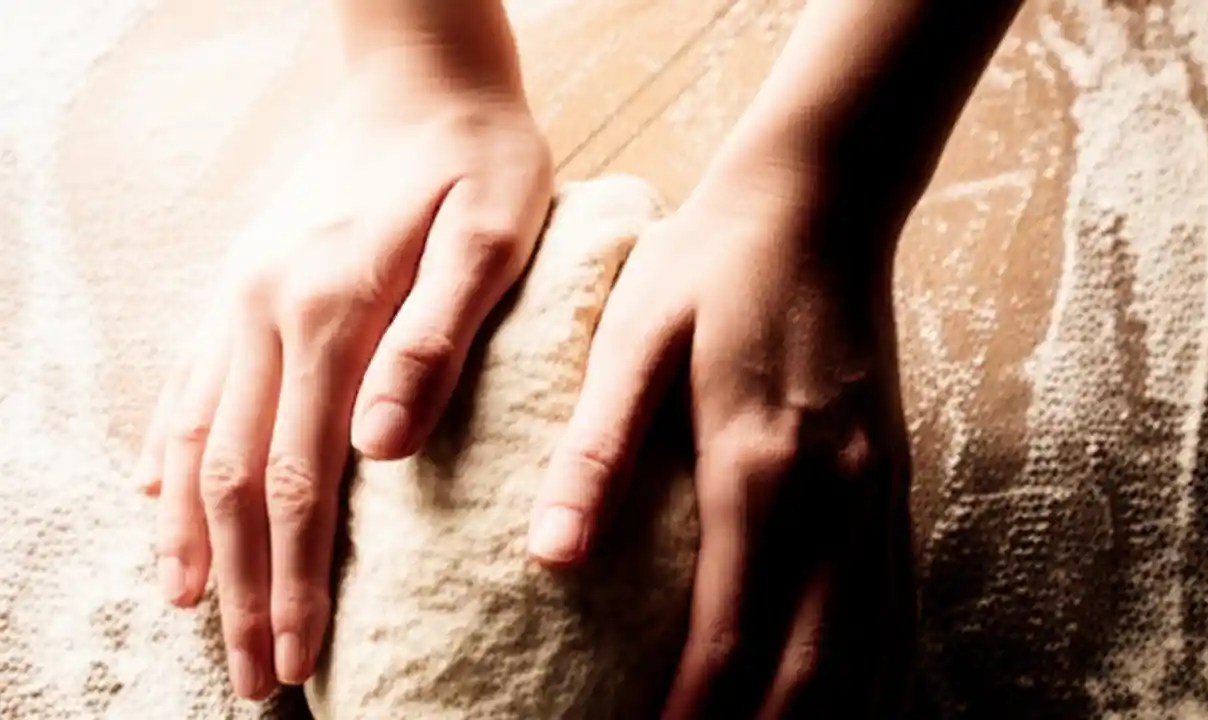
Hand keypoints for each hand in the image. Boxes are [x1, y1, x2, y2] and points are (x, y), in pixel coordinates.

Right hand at [136, 69, 551, 697]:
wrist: (421, 76)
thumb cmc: (476, 158)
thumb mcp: (492, 236)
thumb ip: (437, 338)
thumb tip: (385, 450)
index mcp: (329, 306)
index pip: (302, 478)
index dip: (296, 577)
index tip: (300, 657)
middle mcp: (262, 309)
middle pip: (238, 477)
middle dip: (243, 585)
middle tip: (253, 676)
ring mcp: (237, 296)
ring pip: (195, 438)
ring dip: (192, 535)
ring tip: (192, 613)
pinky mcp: (236, 285)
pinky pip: (183, 384)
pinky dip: (168, 455)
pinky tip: (158, 503)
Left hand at [526, 161, 914, 717]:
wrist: (820, 198)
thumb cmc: (714, 262)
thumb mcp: (635, 337)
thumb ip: (597, 448)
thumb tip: (552, 554)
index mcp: (760, 464)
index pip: (732, 629)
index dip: (695, 711)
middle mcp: (836, 495)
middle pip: (812, 664)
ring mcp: (878, 490)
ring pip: (867, 647)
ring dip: (823, 715)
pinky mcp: (895, 476)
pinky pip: (893, 602)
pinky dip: (872, 669)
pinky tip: (849, 697)